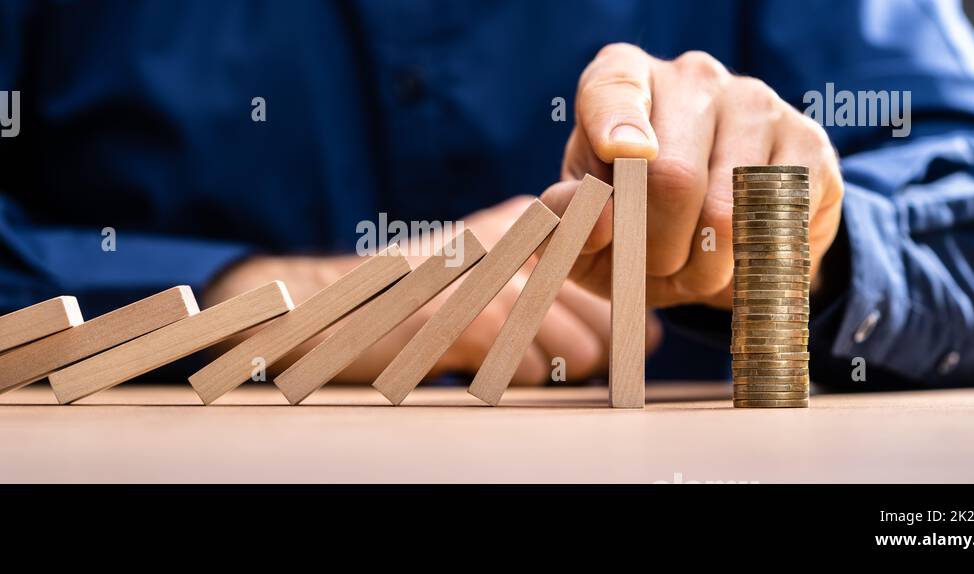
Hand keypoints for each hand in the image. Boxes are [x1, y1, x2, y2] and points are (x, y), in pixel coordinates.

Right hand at [205, 195, 662, 384]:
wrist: (327, 308)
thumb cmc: (413, 300)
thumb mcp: (488, 273)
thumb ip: (561, 293)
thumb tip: (646, 335)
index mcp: (527, 221)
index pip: (613, 285)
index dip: (606, 326)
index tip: (581, 339)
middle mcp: (521, 238)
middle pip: (605, 326)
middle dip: (577, 357)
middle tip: (517, 354)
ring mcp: (498, 277)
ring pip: (576, 352)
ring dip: (538, 371)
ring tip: (483, 354)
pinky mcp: (472, 319)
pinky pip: (530, 371)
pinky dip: (503, 380)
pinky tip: (463, 359)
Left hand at [553, 44, 844, 307]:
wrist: (717, 242)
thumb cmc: (631, 222)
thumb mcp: (585, 226)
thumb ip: (568, 220)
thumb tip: (598, 218)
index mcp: (624, 79)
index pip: (612, 90)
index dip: (613, 123)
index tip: (618, 153)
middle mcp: (692, 77)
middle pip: (671, 176)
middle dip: (656, 249)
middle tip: (656, 269)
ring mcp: (756, 102)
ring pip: (727, 209)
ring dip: (704, 269)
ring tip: (694, 273)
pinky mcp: (808, 144)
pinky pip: (779, 224)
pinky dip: (752, 267)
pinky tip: (741, 262)